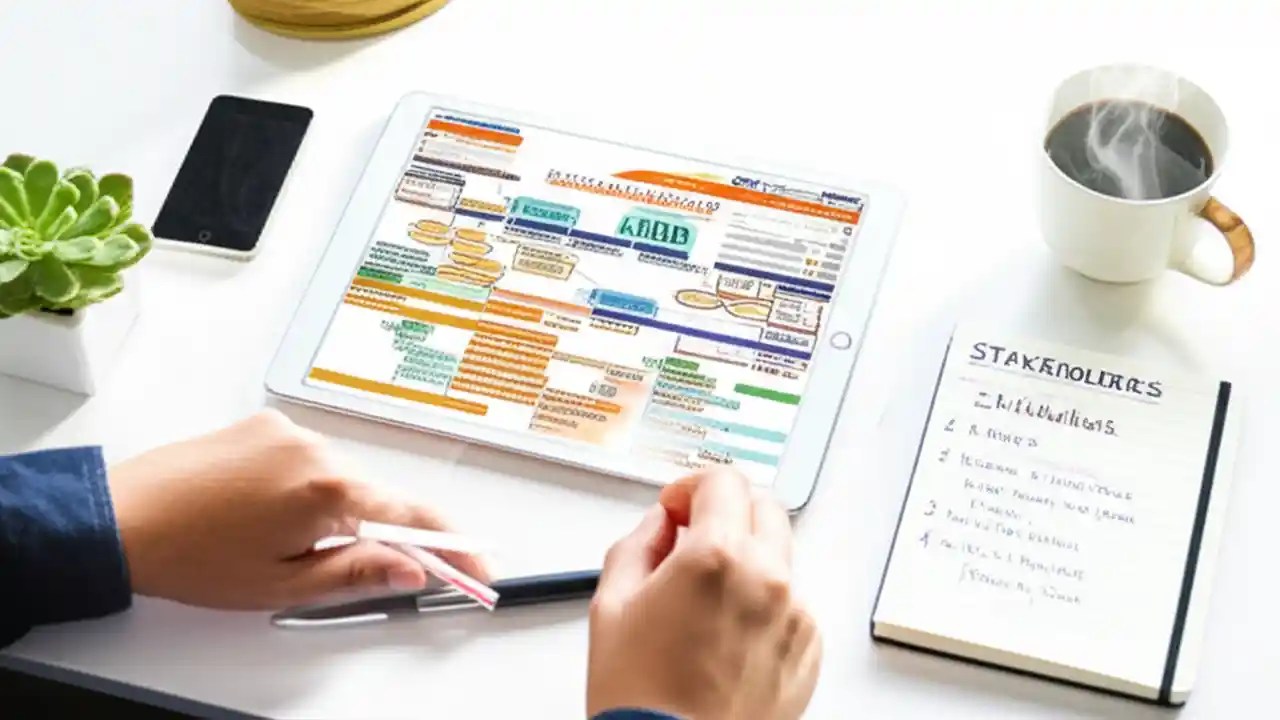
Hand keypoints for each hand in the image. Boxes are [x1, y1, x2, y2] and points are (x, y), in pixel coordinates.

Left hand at [107, 409, 488, 609]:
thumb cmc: (192, 555)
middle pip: (379, 494)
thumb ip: (359, 571)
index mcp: (326, 488)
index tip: (475, 565)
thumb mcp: (284, 581)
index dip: (451, 546)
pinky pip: (311, 459)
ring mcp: (289, 431)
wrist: (121, 519)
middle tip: (381, 571)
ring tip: (289, 546)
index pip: (412, 516)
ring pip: (343, 478)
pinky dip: (310, 489)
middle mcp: (315, 447)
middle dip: (384, 532)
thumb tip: (410, 569)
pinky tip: (274, 515)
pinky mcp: (265, 426)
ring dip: (339, 511)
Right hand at [587, 468, 820, 719]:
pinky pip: (790, 602)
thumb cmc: (641, 700)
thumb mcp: (610, 606)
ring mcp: (795, 615)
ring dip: (747, 557)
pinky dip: (764, 602)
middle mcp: (766, 579)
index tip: (676, 507)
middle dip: (726, 511)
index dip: (691, 487)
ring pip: (778, 555)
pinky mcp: (809, 649)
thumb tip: (660, 525)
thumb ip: (638, 545)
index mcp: (716, 557)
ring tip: (706, 598)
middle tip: (692, 537)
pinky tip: (727, 633)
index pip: (723, 482)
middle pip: (763, 507)